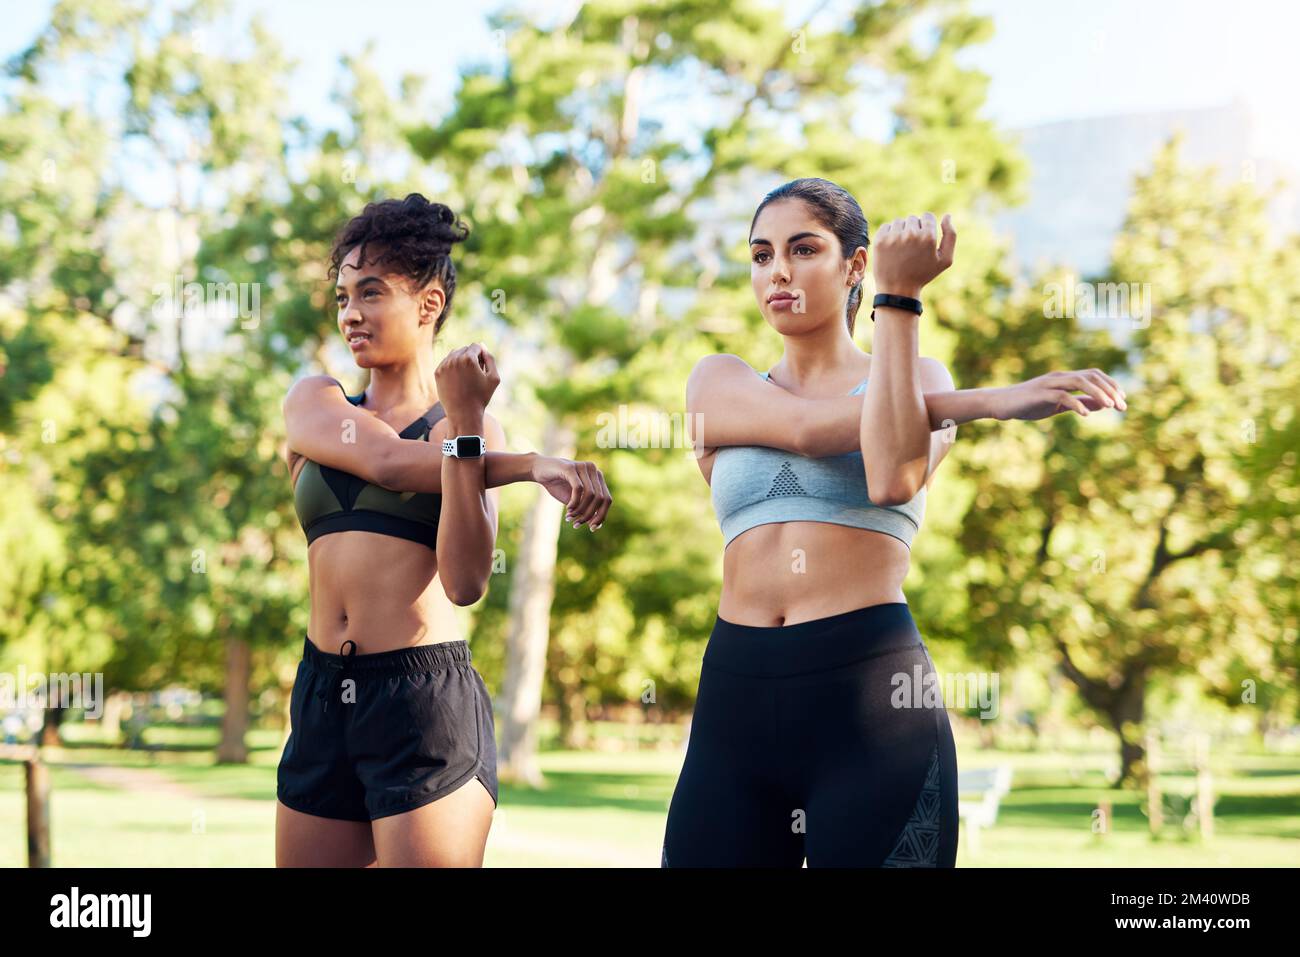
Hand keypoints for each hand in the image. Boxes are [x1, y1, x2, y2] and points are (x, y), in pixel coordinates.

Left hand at [434, 343, 498, 422]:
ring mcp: (444, 366)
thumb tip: (483, 347)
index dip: (482, 356)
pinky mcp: (437, 373)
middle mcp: (454, 359)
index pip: (476, 346)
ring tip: (466, 376)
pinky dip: (453, 367)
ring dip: (461, 360)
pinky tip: (458, 379)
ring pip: (454, 354)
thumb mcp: (494, 378)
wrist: (463, 413)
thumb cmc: (481, 397)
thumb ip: (490, 359)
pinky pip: (446, 362)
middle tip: (474, 374)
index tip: (482, 368)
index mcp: (469, 359)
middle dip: (471, 357)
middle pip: (465, 349)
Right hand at [530, 455, 612, 529]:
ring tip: (570, 517)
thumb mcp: (575, 501)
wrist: (539, 470)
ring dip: (580, 510)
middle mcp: (594, 470)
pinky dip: (574, 502)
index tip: (591, 528)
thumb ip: (587, 509)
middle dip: (589, 515)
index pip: (608, 500)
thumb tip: (598, 525)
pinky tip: (568, 509)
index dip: (601, 516)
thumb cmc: (558, 485)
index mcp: (598, 478)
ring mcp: (583, 467)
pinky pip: (579, 488)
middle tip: (577, 524)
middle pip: (601, 499)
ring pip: (591, 495)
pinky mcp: (571, 468)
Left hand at [872, 212, 955, 297]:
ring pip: (900, 222)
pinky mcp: (880, 240)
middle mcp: (911, 234)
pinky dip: (889, 234)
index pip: (928, 216)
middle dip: (914, 230)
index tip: (923, 241)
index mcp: (928, 237)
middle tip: (912, 249)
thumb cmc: (923, 275)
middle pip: (913, 219)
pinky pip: (887, 226)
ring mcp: (894, 236)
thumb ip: (951, 236)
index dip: (926, 228)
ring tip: (902, 249)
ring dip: (901, 231)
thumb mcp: (945, 260)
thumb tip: (947, 215)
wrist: (897, 290)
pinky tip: (892, 249)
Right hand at [993, 369, 1128, 420]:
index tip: (1123, 399)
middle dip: (1110, 389)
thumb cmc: (1028, 404)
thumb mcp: (1057, 405)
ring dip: (1098, 393)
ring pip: (1080, 381)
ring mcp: (1049, 384)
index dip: (1111, 384)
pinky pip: (1062, 396)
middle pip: (1091, 376)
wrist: (1000, 404)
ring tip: (1110, 407)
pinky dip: (1076, 404)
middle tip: (1122, 406)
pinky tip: (1086, 415)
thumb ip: (1078, 402)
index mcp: (1064, 378)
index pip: (1093, 374)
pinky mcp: (1040, 394)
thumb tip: (1102, 405)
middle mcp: (1059, 377)